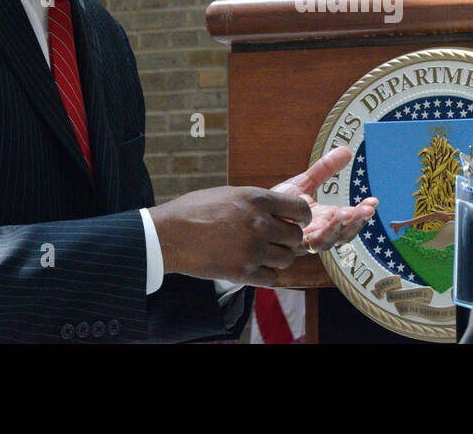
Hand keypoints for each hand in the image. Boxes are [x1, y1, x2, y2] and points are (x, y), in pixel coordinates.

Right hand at [149, 185, 310, 286]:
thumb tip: (283, 210)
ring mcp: (252, 249)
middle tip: (277, 241)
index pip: (300, 210)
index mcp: (257, 199)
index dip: (302, 218)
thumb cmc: (195, 210)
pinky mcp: (243, 272)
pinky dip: (267, 275)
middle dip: (289, 240)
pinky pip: (272, 278)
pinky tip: (255, 267)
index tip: (298, 223)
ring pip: (286, 259)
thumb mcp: (230, 194)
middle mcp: (259, 224)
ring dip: (278, 258)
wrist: (169, 234)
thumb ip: (258, 202)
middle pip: (296, 237)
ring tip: (263, 254)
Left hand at [271, 147, 378, 253]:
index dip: (362, 214)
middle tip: (365, 210)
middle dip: (354, 223)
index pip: (348, 222)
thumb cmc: (277, 203)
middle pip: (341, 235)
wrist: (250, 215)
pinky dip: (315, 234)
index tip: (373, 201)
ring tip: (346, 214)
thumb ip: (325, 169)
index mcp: (324, 221)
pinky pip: (304, 243)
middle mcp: (316, 234)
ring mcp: (302, 241)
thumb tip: (346, 150)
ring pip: (325, 241)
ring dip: (337, 228)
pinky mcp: (286, 243)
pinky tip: (320, 221)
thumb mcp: (304, 183)